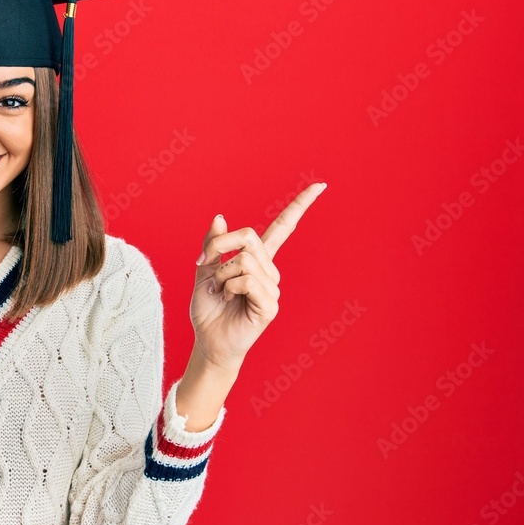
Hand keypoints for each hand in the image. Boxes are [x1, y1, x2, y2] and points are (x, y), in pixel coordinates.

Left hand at [189, 182, 325, 373]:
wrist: (208, 339)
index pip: (283, 228)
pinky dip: (229, 288)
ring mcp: (272, 287)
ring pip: (244, 260)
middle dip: (220, 247)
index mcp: (257, 260)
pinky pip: (248, 280)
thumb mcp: (204, 269)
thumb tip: (221, 216)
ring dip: (221, 275)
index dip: (300, 206)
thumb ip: (213, 245)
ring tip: (221, 292)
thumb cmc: (209, 308)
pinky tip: (229, 300)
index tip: (320, 186)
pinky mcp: (270, 304)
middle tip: (204, 264)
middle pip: (250, 237)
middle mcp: (269, 271)